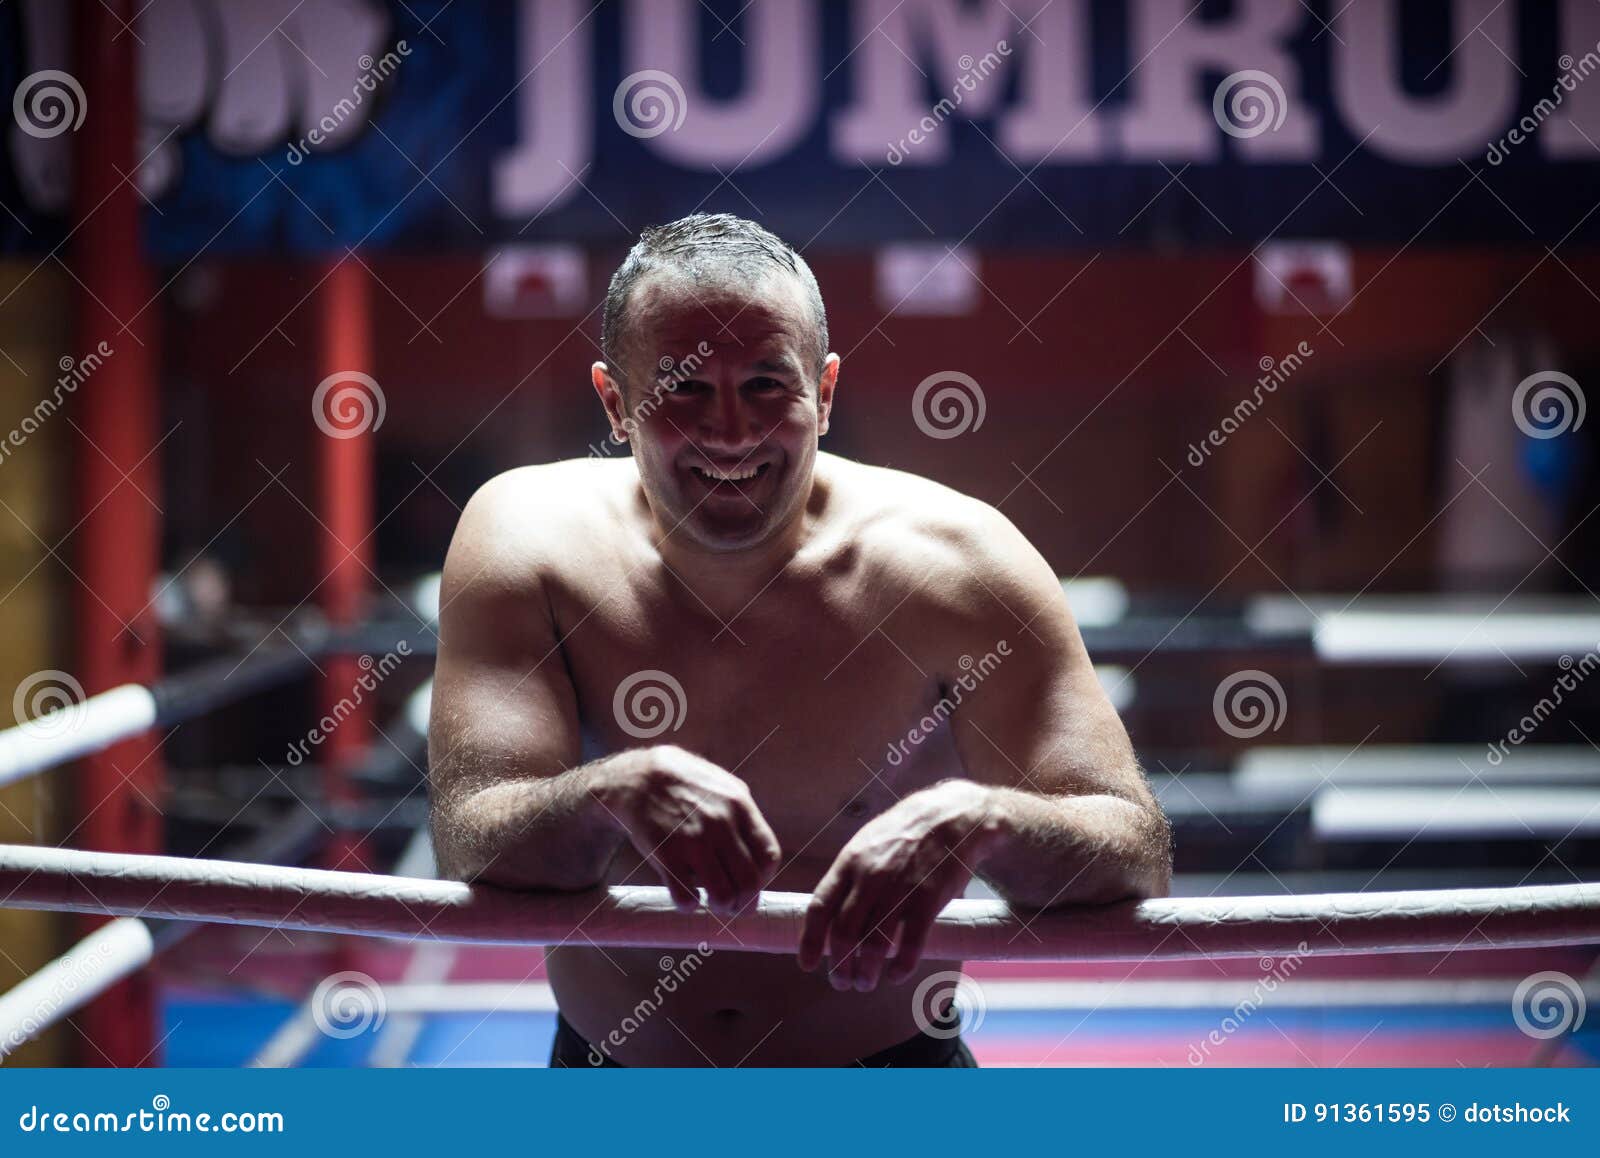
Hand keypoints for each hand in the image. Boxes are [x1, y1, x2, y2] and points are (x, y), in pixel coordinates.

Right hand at [594, 745, 781, 915]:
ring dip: (721, 907)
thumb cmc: (682, 782)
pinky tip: (687, 895)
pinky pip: (686, 898)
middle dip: (746, 902)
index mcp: (739, 806)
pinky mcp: (666, 856)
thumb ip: (744, 813)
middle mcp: (720, 825)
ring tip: (713, 902)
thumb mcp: (722, 784)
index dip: (764, 878)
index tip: (753, 884)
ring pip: (722, 896)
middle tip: (736, 906)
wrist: (636, 778)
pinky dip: (690, 905)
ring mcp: (693, 841)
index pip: (768, 856)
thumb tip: (759, 849)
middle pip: (749, 882)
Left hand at [799, 780, 1003, 991]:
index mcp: (850, 862)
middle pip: (844, 932)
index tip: (807, 965)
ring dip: (866, 972)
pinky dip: (900, 967)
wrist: (952, 816)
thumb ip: (849, 876)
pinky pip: (910, 944)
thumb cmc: (905, 832)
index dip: (810, 941)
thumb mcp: (867, 843)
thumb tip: (830, 913)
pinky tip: (896, 975)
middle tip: (842, 982)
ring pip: (874, 944)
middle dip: (839, 965)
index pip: (819, 907)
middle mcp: (870, 877)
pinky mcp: (928, 900)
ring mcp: (899, 889)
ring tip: (865, 983)